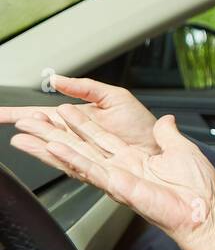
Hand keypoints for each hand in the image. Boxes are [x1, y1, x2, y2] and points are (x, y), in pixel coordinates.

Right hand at [0, 74, 161, 154]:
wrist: (164, 148)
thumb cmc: (142, 126)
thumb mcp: (113, 97)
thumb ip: (85, 87)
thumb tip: (57, 79)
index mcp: (79, 122)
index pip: (45, 116)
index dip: (20, 115)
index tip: (0, 114)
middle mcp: (79, 140)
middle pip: (44, 134)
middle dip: (25, 128)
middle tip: (7, 122)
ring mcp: (87, 155)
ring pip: (56, 150)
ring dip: (37, 144)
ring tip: (20, 138)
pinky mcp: (99, 170)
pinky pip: (76, 163)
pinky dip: (62, 156)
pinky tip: (51, 148)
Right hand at [10, 104, 214, 247]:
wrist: (203, 211)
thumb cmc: (198, 188)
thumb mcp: (181, 149)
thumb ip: (168, 134)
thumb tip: (166, 120)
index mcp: (134, 159)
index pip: (100, 137)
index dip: (80, 123)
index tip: (62, 110)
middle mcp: (121, 168)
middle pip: (80, 146)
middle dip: (54, 133)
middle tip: (30, 121)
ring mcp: (117, 178)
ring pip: (78, 158)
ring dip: (52, 145)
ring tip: (27, 135)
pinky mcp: (118, 187)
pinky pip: (92, 171)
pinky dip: (73, 159)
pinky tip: (54, 149)